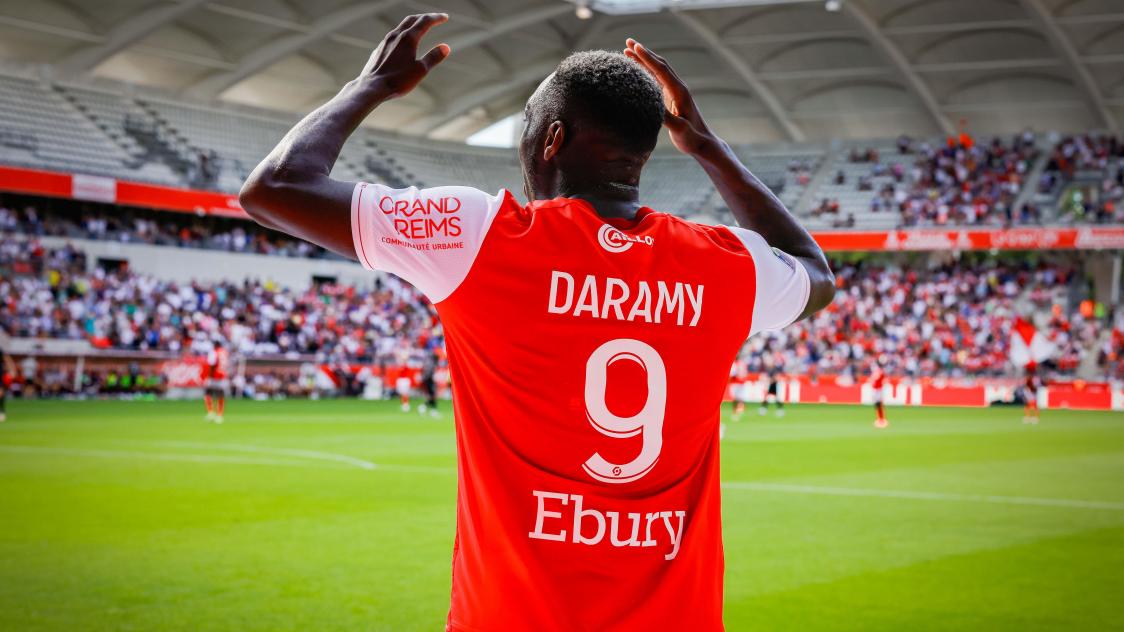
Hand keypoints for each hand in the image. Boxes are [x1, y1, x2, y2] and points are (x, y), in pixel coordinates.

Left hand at [358, 13, 449, 98]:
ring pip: (401, 26)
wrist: (372, 87)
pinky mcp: (379, 49)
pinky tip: (403, 42)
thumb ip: (433, 57)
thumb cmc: (397, 80)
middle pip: (412, 19)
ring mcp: (385, 41)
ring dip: (413, 24)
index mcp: (408, 38)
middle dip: (425, 17)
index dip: (436, 18)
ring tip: (420, 27)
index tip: (445, 17)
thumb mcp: (420, 70)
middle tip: (434, 19)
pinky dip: (402, 34)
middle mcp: (396, 35)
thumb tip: (446, 47)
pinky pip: (393, 36)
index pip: (425, 21)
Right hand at [624, 39, 715, 155]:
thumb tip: (650, 104)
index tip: (635, 47)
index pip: (661, 69)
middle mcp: (678, 88)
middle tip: (628, 41)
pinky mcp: (671, 98)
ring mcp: (675, 92)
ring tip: (628, 51)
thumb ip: (666, 117)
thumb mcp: (679, 129)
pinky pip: (657, 80)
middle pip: (659, 64)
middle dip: (644, 52)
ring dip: (644, 60)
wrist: (702, 143)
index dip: (647, 58)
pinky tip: (637, 69)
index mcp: (679, 92)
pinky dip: (646, 71)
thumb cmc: (692, 138)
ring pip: (658, 70)